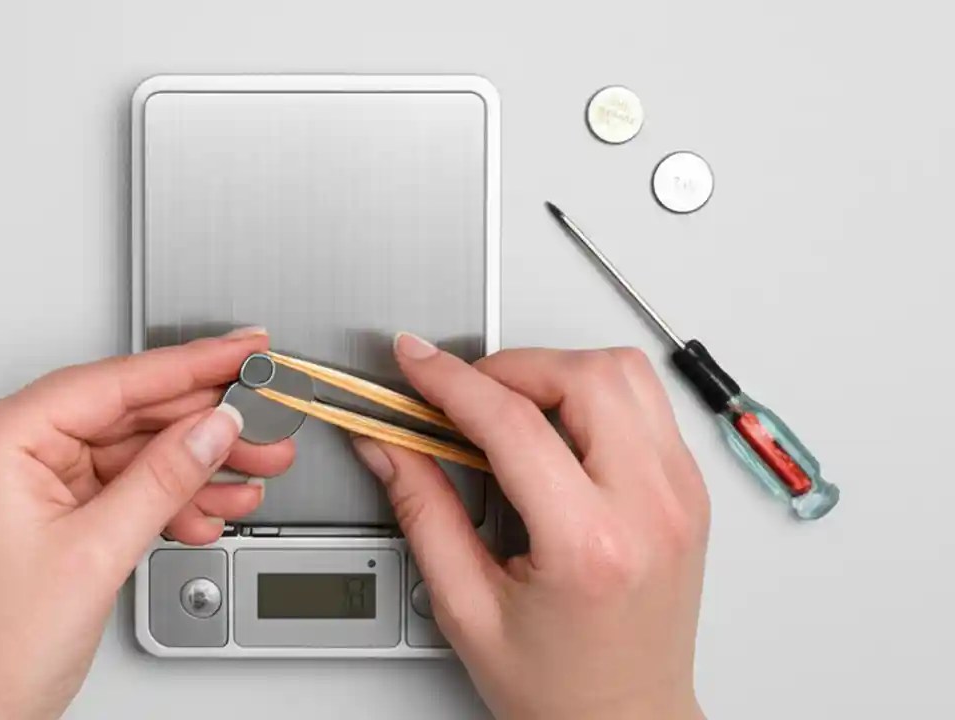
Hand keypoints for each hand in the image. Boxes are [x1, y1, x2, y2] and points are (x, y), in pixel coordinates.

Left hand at [0, 329, 292, 719]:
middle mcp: (9, 443)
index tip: (245, 351)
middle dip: (205, 425)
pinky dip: (170, 496)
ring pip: (136, 448)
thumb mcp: (97, 552)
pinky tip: (212, 508)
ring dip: (197, 466)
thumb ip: (165, 477)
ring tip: (254, 470)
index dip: (192, 365)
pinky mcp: (52, 502)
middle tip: (267, 421)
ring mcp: (31, 473)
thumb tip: (215, 423)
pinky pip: (124, 481)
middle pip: (130, 412)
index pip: (115, 381)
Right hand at [353, 334, 709, 719]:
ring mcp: (682, 495)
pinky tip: (556, 431)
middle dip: (511, 367)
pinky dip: (593, 397)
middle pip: (587, 375)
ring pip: (627, 373)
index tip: (415, 362)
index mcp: (591, 547)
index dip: (451, 380)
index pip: (514, 424)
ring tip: (510, 409)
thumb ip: (422, 511)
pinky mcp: (690, 490)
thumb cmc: (559, 688)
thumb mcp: (466, 607)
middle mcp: (651, 510)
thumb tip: (388, 445)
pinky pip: (646, 403)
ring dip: (558, 373)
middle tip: (464, 395)